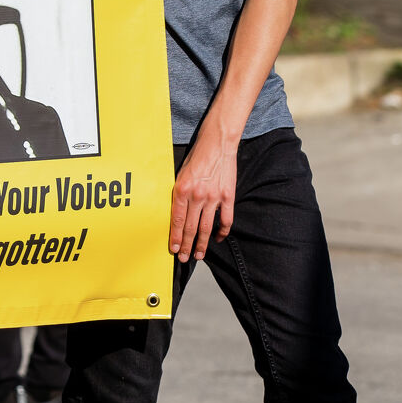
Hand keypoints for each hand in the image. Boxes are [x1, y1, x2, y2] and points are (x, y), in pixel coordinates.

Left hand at [169, 137, 236, 261]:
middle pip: (191, 228)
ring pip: (207, 227)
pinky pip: (225, 220)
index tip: (174, 249)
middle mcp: (197, 196)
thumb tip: (176, 214)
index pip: (177, 221)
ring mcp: (213, 197)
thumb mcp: (180, 174)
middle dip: (187, 246)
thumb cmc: (196, 157)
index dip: (175, 238)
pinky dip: (221, 232)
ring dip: (202, 244)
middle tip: (184, 258)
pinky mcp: (228, 196)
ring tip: (199, 255)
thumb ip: (178, 194)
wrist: (217, 143)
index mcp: (181, 190)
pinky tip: (217, 238)